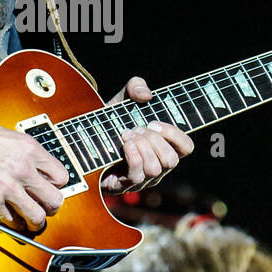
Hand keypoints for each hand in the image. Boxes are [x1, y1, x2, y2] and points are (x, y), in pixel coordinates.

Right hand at [0, 109, 68, 231]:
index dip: (56, 186)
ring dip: (35, 223)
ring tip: (30, 223)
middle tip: (43, 210)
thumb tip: (36, 170)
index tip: (49, 189)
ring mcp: (8, 188)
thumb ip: (25, 155)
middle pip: (55, 201)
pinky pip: (11, 221)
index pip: (61, 177)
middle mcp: (24, 170)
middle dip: (50, 208)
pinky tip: (8, 219)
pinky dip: (11, 223)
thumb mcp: (8, 137)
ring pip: (37, 217)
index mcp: (30, 150)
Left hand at [100, 76, 193, 194]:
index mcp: (164, 147)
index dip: (174, 134)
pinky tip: (124, 145)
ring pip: (155, 169)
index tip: (153, 123)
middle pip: (171, 160)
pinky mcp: (124, 185)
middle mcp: (157, 166)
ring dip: (141, 147)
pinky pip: (137, 176)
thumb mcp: (123, 99)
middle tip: (136, 129)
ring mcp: (142, 178)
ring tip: (126, 136)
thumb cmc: (111, 121)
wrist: (85, 137)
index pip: (186, 147)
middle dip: (154, 141)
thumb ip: (136, 87)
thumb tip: (146, 95)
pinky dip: (132, 157)